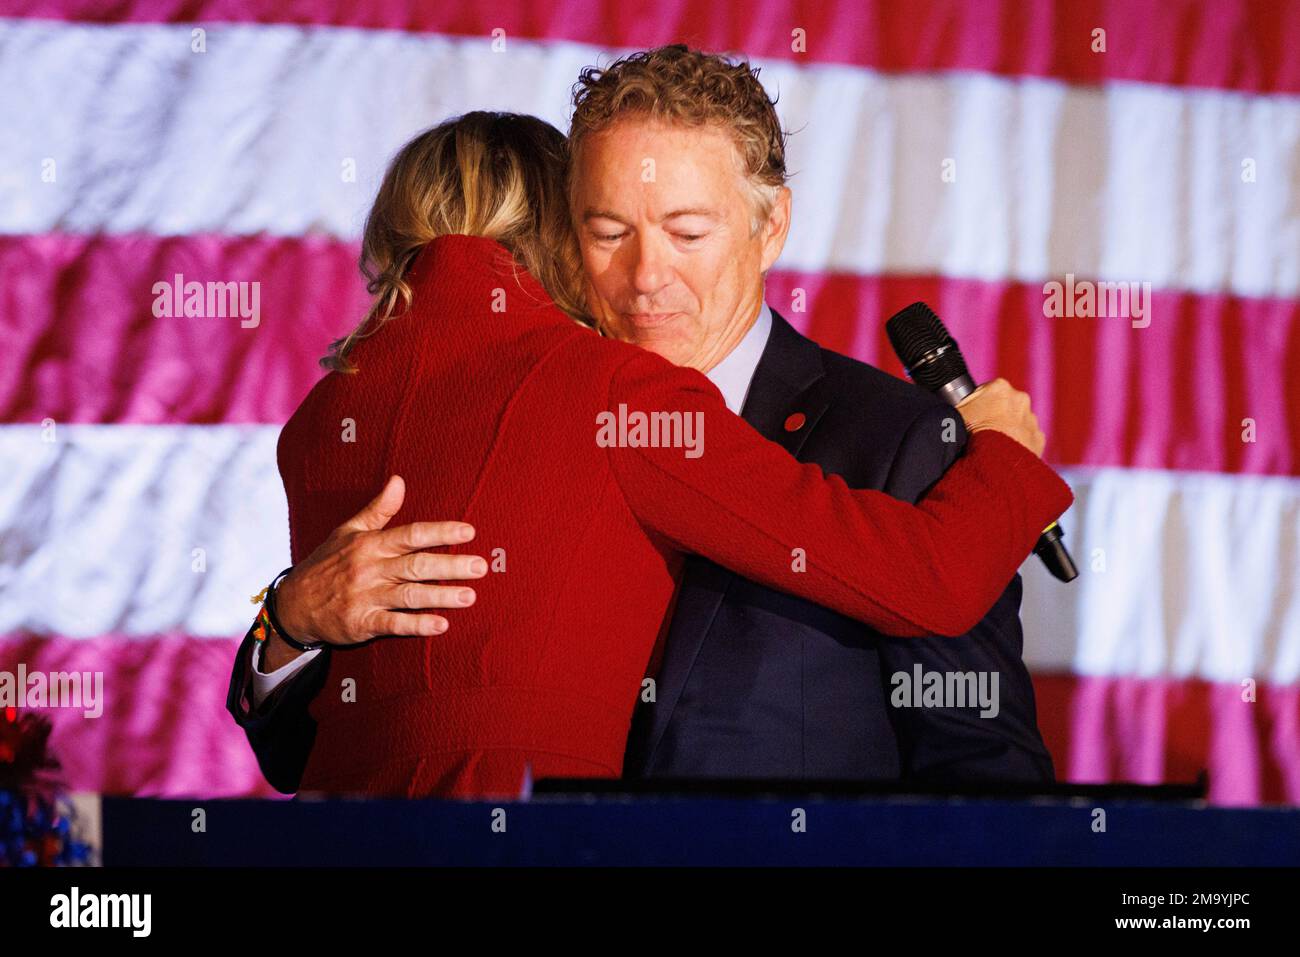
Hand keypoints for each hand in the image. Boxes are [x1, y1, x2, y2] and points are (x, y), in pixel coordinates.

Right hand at [270, 475, 486, 660]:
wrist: (293, 605)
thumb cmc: (327, 564)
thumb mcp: (348, 531)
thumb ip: (378, 509)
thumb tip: (399, 480)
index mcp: (370, 544)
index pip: (410, 534)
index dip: (440, 532)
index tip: (469, 532)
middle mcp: (369, 569)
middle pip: (415, 565)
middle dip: (450, 566)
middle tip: (481, 567)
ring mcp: (365, 597)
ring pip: (409, 595)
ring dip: (440, 596)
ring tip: (470, 596)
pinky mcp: (361, 623)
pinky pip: (393, 624)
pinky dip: (417, 625)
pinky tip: (441, 625)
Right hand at [956, 378, 1045, 456]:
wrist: (995, 465)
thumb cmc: (971, 438)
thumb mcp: (954, 415)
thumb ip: (957, 405)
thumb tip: (949, 405)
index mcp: (999, 387)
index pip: (986, 391)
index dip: (977, 404)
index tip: (971, 418)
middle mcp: (1020, 398)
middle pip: (1004, 404)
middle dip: (995, 415)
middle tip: (980, 432)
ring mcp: (1031, 419)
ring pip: (1017, 421)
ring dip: (1007, 430)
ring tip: (992, 446)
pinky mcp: (1038, 439)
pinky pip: (1027, 439)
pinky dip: (1017, 445)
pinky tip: (1004, 454)